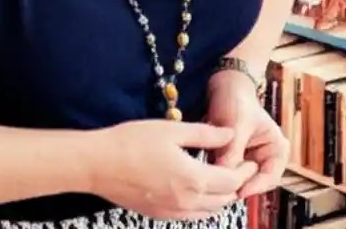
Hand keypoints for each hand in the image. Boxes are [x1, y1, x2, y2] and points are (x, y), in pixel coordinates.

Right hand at [88, 119, 258, 220]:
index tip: (248, 159)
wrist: (97, 164)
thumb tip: (231, 134)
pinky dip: (202, 205)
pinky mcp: (159, 214)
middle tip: (238, 167)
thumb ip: (205, 134)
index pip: (232, 181)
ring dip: (220, 197)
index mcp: (194, 179)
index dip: (244, 170)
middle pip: (224, 200)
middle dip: (236, 184)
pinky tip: (196, 189)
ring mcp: (172, 211)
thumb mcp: (172, 130)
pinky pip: (191, 216)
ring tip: (220, 178)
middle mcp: (187, 201)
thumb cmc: (132, 142)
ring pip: (209, 211)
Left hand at [205, 70, 288, 197]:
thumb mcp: (237, 124)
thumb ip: (233, 150)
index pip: (270, 178)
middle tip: (220, 190)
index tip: (238, 191)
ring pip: (237, 180)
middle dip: (237, 185)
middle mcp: (264, 159)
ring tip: (210, 182)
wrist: (223, 85)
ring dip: (225, 181)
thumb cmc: (237, 99)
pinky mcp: (231, 160)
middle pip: (253, 182)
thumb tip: (224, 176)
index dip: (255, 187)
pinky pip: (225, 174)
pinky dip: (217, 175)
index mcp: (277, 150)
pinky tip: (204, 175)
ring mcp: (247, 160)